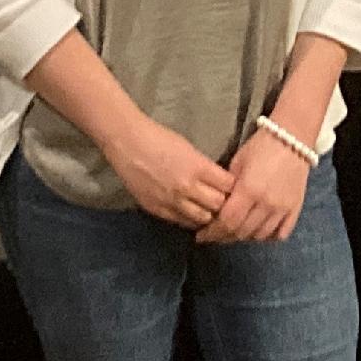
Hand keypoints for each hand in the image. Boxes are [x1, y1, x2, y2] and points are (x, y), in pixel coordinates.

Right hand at [110, 115, 235, 229]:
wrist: (127, 143)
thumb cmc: (158, 138)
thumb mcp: (188, 148)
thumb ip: (204, 167)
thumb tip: (219, 182)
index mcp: (197, 167)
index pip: (228, 186)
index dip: (233, 187)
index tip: (232, 187)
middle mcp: (187, 187)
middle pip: (218, 205)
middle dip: (223, 203)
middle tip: (223, 201)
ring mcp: (172, 201)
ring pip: (202, 219)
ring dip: (208, 214)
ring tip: (208, 209)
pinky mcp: (158, 210)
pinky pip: (182, 222)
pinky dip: (190, 220)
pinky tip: (191, 214)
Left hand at [199, 127, 311, 243]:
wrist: (292, 138)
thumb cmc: (260, 146)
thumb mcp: (237, 163)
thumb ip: (227, 188)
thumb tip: (216, 208)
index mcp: (249, 190)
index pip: (227, 221)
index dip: (212, 232)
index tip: (201, 236)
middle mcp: (266, 204)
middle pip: (241, 232)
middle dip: (224, 237)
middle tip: (215, 235)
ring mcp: (283, 209)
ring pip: (259, 236)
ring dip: (244, 237)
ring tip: (234, 232)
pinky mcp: (295, 209)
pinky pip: (280, 234)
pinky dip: (267, 237)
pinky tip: (257, 231)